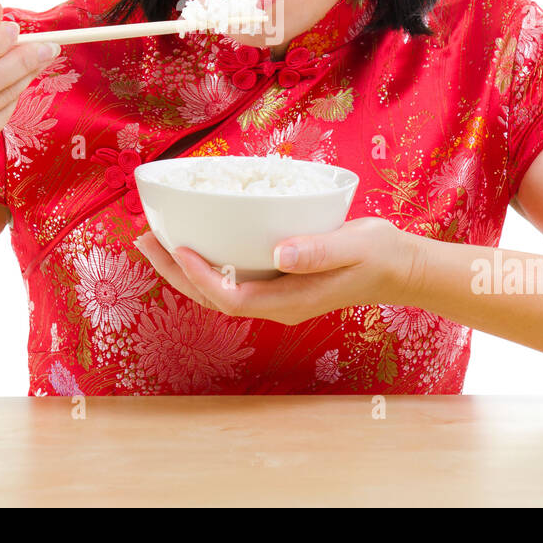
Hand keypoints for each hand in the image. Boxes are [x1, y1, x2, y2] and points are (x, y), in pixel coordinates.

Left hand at [133, 217, 419, 325]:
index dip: (199, 276)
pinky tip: (194, 239)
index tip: (179, 247)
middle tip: (143, 238)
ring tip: (154, 239)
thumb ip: (317, 251)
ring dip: (182, 267)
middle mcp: (275, 303)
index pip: (230, 297)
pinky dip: (206, 260)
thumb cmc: (377, 254)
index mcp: (288, 301)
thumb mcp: (352, 247)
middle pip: (211, 296)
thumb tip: (278, 254)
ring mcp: (275, 295)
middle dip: (173, 271)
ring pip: (216, 289)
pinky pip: (231, 277)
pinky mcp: (277, 281)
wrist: (398, 267)